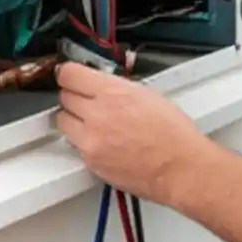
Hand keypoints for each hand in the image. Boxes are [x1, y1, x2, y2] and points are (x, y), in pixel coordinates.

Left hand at [56, 63, 215, 205]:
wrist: (179, 167)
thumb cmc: (174, 134)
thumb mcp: (149, 95)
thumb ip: (119, 88)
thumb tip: (103, 84)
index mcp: (113, 92)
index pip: (70, 74)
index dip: (69, 73)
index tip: (72, 76)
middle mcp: (97, 114)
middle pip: (64, 97)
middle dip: (74, 96)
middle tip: (86, 99)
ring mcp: (90, 139)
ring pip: (62, 121)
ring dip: (74, 119)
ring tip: (93, 122)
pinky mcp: (89, 161)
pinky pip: (75, 145)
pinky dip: (84, 141)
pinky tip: (104, 141)